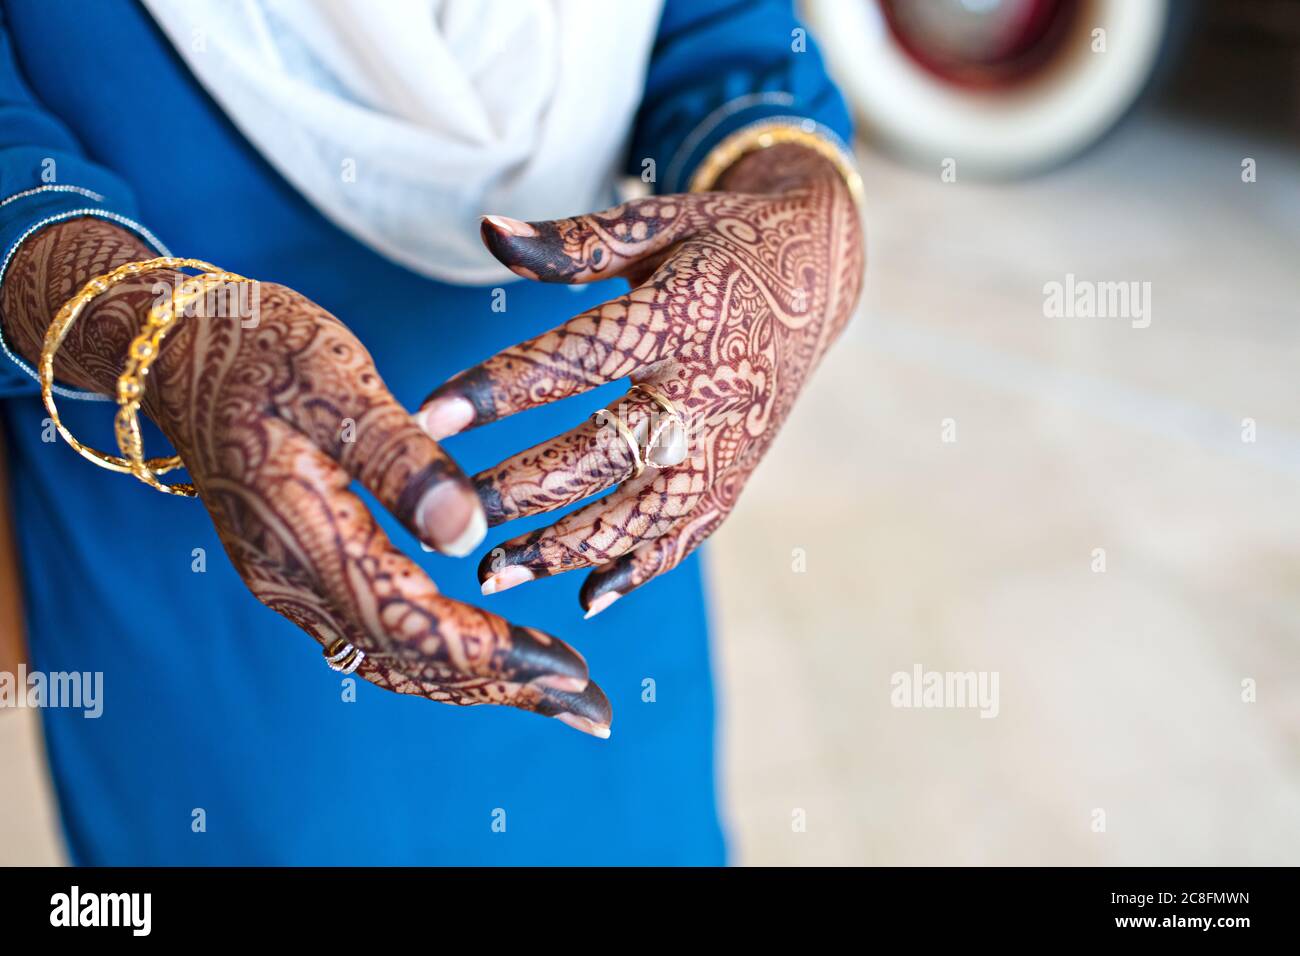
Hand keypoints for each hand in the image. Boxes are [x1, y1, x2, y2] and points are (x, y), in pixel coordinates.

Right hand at [2, 219, 611, 735]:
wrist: (177, 350)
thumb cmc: (261, 350)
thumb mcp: (335, 384)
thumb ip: (400, 461)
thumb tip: (467, 534)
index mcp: (306, 538)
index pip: (412, 624)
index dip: (492, 653)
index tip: (567, 670)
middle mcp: (294, 581)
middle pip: (409, 665)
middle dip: (503, 688)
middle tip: (590, 711)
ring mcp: (291, 582)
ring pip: (392, 659)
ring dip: (475, 680)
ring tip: (555, 693)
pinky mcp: (299, 568)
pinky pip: (374, 636)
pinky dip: (438, 653)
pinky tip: (484, 652)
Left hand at [419, 143, 863, 615]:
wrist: (820, 277)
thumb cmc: (720, 242)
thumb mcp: (657, 223)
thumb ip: (575, 242)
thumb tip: (489, 232)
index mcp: (682, 313)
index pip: (581, 357)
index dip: (503, 388)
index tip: (430, 419)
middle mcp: (709, 386)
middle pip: (607, 449)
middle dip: (524, 487)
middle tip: (450, 510)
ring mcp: (728, 439)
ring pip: (645, 509)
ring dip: (569, 545)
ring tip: (496, 569)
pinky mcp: (739, 473)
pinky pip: (689, 532)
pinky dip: (640, 567)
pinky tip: (586, 597)